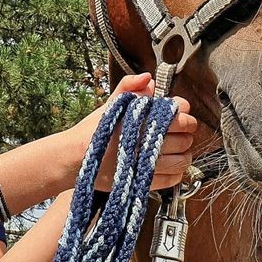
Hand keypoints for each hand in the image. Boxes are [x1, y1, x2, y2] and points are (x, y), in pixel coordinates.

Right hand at [66, 73, 198, 192]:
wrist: (76, 158)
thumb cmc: (94, 130)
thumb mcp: (111, 103)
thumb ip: (130, 86)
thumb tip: (149, 78)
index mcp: (142, 119)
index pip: (179, 112)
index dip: (182, 111)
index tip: (178, 112)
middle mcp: (147, 142)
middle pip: (185, 137)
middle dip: (186, 133)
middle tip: (179, 131)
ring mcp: (147, 164)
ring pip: (182, 160)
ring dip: (184, 154)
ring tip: (177, 149)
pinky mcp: (143, 182)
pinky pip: (172, 179)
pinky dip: (176, 173)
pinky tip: (169, 165)